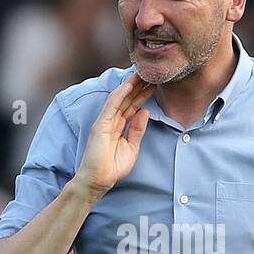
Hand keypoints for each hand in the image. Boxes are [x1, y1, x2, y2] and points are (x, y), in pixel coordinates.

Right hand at [73, 73, 154, 202]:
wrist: (98, 181)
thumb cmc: (112, 168)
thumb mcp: (132, 148)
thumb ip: (137, 130)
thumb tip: (145, 111)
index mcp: (119, 127)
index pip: (133, 107)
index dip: (143, 95)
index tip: (154, 84)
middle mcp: (111, 121)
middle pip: (127, 100)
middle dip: (138, 86)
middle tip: (150, 72)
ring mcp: (105, 122)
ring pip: (120, 99)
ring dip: (130, 86)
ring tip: (141, 74)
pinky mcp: (100, 125)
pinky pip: (111, 107)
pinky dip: (119, 95)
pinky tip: (128, 86)